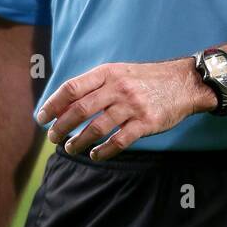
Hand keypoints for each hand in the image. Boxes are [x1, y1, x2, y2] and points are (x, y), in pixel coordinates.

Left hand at [37, 57, 214, 160]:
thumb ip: (96, 85)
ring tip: (70, 148)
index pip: (71, 88)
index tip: (41, 117)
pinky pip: (118, 141)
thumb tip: (66, 103)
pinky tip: (95, 155)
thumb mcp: (120, 72)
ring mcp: (132, 106)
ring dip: (78, 142)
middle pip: (79, 110)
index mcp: (108, 73)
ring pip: (96, 128)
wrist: (184, 83)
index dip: (53, 104)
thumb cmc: (147, 79)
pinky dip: (103, 151)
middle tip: (53, 137)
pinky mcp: (146, 123)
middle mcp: (118, 88)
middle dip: (61, 127)